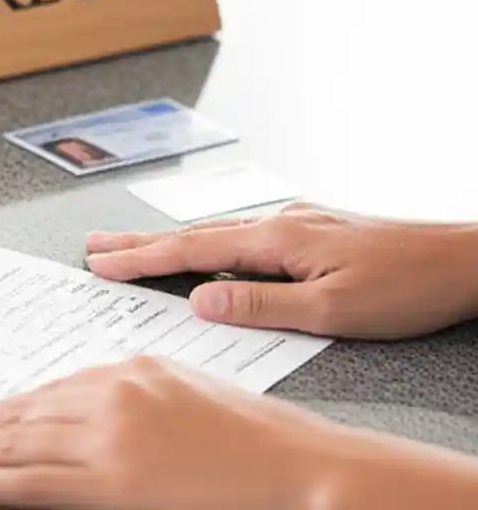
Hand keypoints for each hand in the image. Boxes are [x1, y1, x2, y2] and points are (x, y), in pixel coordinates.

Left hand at [0, 356, 339, 508]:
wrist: (299, 469)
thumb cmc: (256, 438)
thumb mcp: (186, 390)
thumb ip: (130, 394)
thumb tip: (81, 404)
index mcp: (126, 371)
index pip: (44, 391)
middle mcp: (108, 396)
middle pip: (17, 411)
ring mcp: (106, 439)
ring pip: (14, 443)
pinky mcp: (110, 483)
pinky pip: (30, 482)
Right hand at [84, 204, 477, 338]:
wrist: (464, 260)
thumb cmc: (408, 285)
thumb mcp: (331, 312)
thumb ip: (261, 306)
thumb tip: (201, 302)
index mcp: (277, 241)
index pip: (191, 251)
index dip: (141, 259)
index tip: (101, 264)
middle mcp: (281, 225)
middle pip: (194, 235)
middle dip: (140, 242)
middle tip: (96, 245)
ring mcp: (298, 225)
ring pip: (218, 234)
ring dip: (171, 242)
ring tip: (135, 247)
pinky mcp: (314, 233)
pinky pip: (245, 238)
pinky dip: (209, 245)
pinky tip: (206, 251)